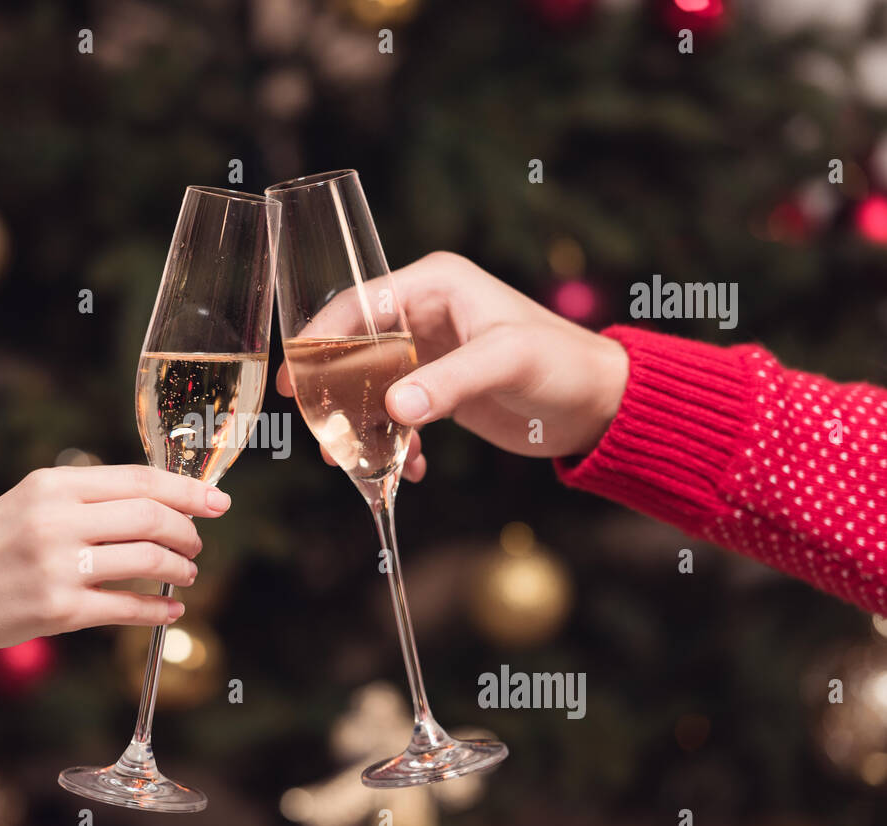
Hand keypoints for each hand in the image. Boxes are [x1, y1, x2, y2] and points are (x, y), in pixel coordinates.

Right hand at [0, 465, 230, 656]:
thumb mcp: (31, 501)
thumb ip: (87, 497)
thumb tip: (157, 503)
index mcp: (54, 485)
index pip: (140, 480)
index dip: (188, 490)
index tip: (218, 501)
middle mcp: (57, 520)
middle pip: (151, 517)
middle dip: (187, 532)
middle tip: (196, 544)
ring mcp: (58, 566)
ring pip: (146, 561)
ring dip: (179, 569)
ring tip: (185, 574)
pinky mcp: (58, 611)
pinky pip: (127, 608)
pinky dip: (159, 610)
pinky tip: (172, 610)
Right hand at [275, 252, 629, 475]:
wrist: (600, 405)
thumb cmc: (562, 366)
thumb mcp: (504, 364)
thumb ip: (447, 384)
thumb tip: (394, 410)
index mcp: (434, 284)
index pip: (358, 306)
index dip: (320, 341)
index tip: (296, 382)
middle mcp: (425, 312)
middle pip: (354, 349)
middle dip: (336, 394)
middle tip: (322, 435)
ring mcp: (429, 352)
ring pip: (371, 385)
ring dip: (361, 425)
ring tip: (353, 462)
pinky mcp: (438, 387)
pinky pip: (397, 413)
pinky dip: (396, 442)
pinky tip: (410, 468)